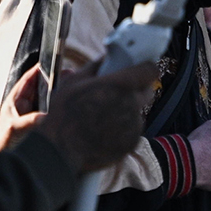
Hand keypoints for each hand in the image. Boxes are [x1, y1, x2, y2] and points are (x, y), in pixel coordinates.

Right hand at [39, 61, 160, 172]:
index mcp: (119, 86)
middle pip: (146, 91)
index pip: (150, 70)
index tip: (138, 69)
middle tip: (116, 92)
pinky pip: (132, 129)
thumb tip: (107, 57)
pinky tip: (103, 130)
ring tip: (101, 116)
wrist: (60, 152)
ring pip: (137, 111)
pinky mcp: (133, 141)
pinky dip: (123, 128)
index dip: (144, 68)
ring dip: (126, 110)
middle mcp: (131, 105)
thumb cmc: (63, 117)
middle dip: (134, 89)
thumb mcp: (73, 82)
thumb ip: (96, 66)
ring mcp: (133, 125)